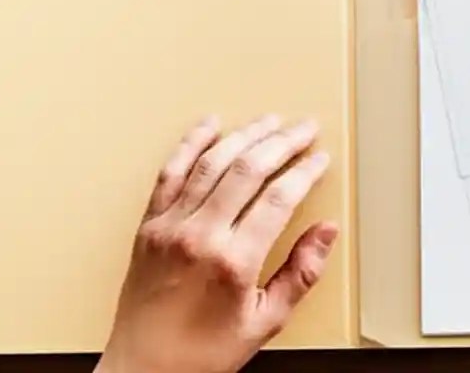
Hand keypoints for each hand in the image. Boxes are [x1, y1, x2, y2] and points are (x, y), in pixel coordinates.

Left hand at [96, 115, 336, 372]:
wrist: (144, 369)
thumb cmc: (201, 354)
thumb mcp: (265, 322)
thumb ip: (301, 274)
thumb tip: (325, 234)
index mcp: (233, 262)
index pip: (278, 198)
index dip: (305, 172)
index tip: (320, 160)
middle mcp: (199, 236)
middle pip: (248, 169)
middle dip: (282, 142)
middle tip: (304, 129)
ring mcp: (170, 226)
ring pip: (212, 162)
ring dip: (244, 135)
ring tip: (268, 121)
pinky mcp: (149, 225)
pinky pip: (170, 172)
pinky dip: (190, 143)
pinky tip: (208, 126)